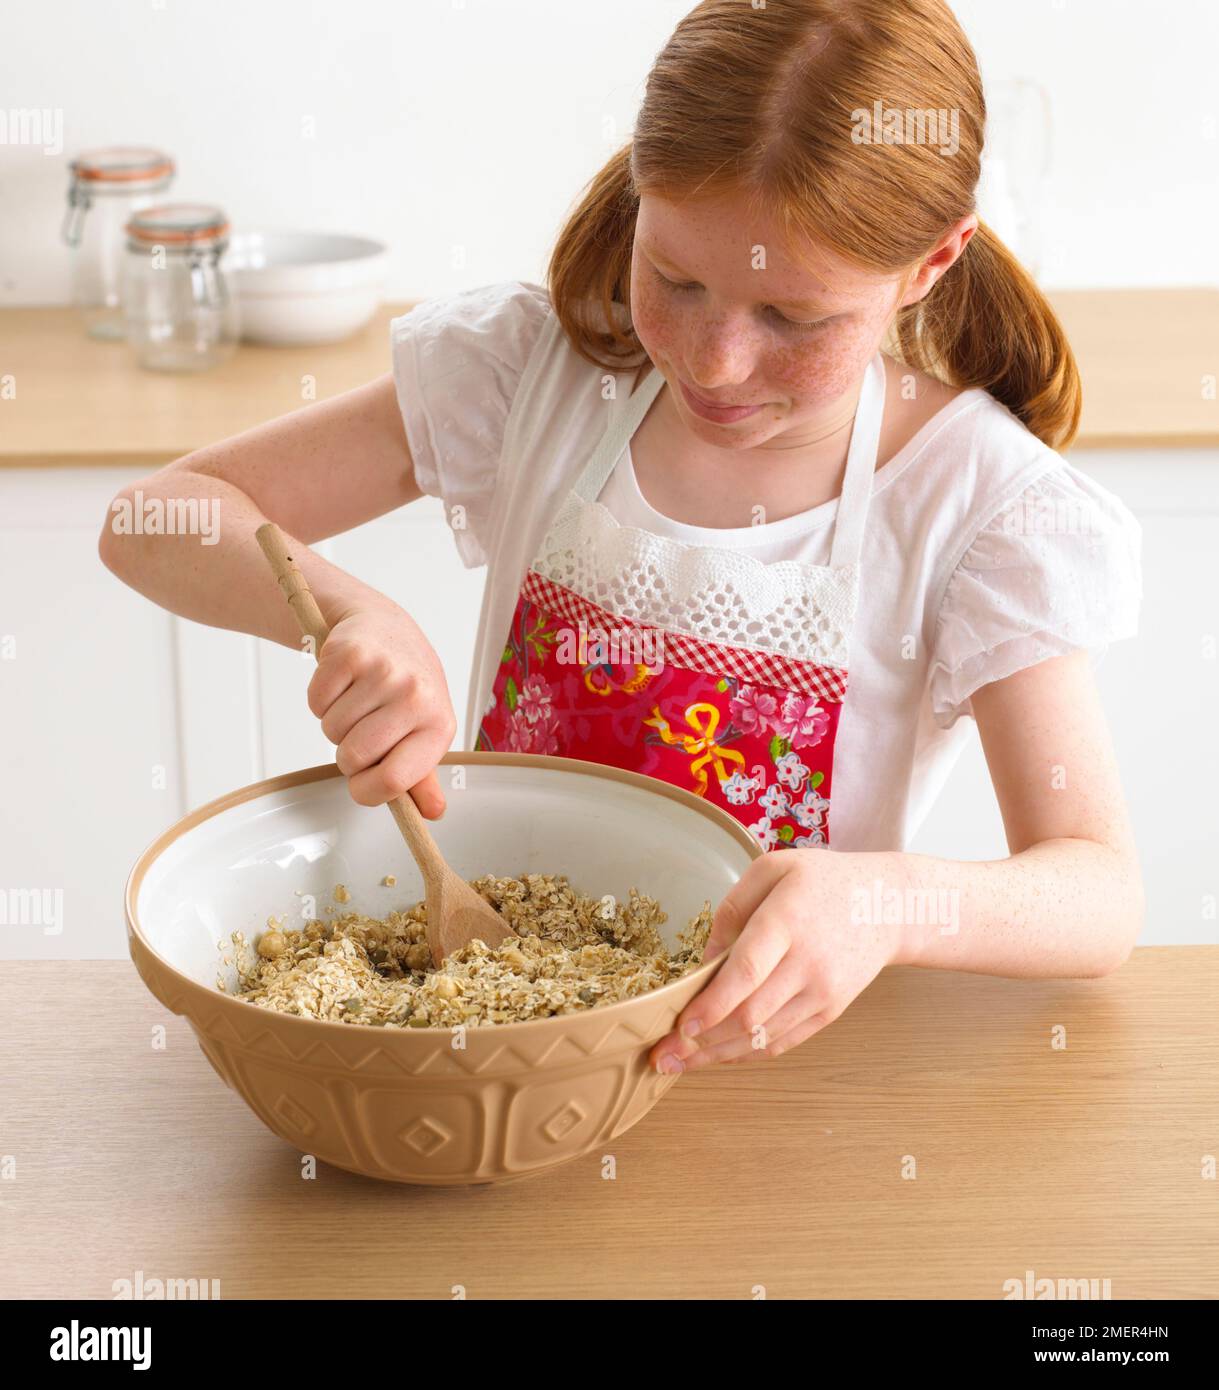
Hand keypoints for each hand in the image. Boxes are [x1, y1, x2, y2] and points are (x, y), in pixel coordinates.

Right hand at [307, 599, 456, 813]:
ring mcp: (385, 673)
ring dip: (335, 722)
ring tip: (356, 699)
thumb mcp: (422, 729)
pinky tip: (342, 682)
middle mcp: (417, 697)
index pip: (393, 782)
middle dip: (347, 752)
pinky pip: (316, 702)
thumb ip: (422, 777)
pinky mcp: (351, 653)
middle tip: (363, 725)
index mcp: (438, 726)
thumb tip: (433, 813)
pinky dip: (320, 698)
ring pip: (331, 731)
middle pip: (352, 759)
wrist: (384, 626)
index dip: (366, 791)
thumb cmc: (405, 684)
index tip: (362, 782)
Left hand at [648, 850, 902, 1072]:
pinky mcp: (830, 1010)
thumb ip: (732, 909)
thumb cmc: (822, 881)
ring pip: (764, 1036)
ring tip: (680, 1064)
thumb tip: (705, 961)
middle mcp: (807, 963)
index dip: (712, 1004)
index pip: (748, 971)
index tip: (681, 1026)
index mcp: (788, 921)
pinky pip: (784, 1041)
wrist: (887, 905)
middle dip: (701, 1040)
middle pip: (750, 1014)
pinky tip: (718, 1056)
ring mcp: (822, 992)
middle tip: (662, 1054)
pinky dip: (748, 1053)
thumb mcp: (773, 869)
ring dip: (718, 1055)